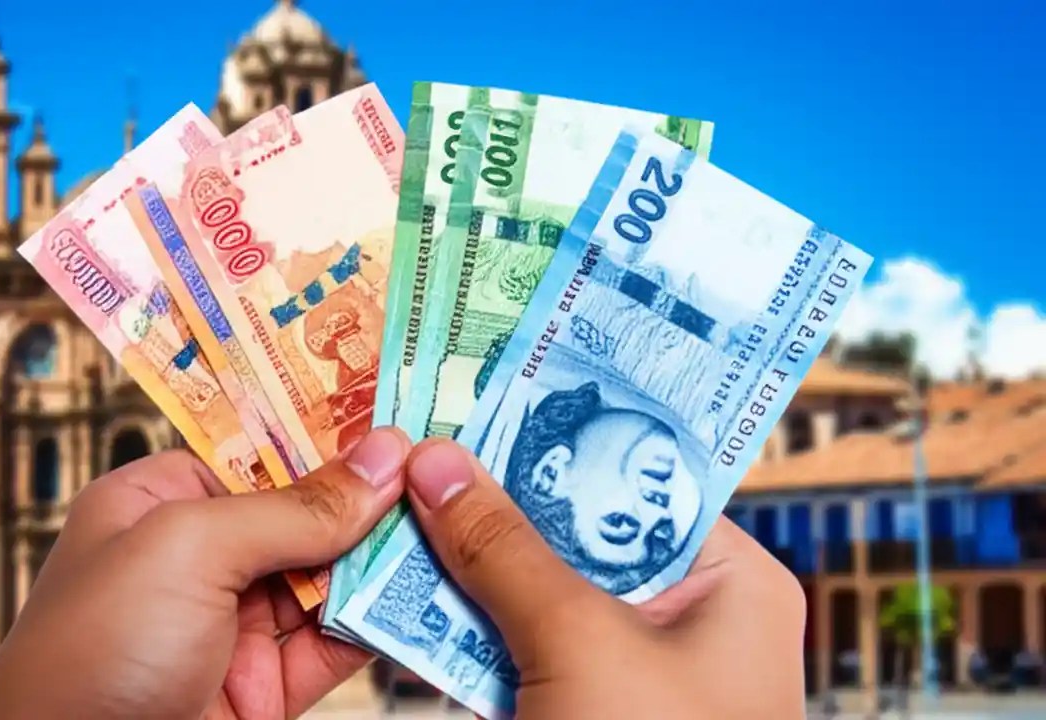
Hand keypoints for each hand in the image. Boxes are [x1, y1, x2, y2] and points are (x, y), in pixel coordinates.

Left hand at [0, 427, 411, 719]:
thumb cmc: (92, 652)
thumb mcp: (186, 549)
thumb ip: (291, 506)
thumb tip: (381, 461)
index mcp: (158, 505)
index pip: (258, 451)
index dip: (327, 432)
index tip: (400, 410)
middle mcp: (198, 559)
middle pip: (305, 511)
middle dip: (370, 493)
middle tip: (446, 461)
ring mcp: (234, 625)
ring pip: (332, 575)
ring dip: (388, 555)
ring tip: (455, 518)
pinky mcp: (266, 687)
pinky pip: (338, 641)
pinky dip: (383, 619)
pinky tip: (429, 589)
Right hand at [403, 438, 806, 719]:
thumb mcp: (579, 645)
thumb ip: (505, 549)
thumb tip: (438, 463)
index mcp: (731, 583)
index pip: (643, 477)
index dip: (563, 433)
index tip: (488, 388)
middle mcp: (688, 617)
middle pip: (582, 529)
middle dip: (502, 494)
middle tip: (429, 435)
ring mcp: (631, 669)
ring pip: (540, 587)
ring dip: (474, 554)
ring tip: (406, 495)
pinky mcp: (581, 708)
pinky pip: (521, 642)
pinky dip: (470, 618)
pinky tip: (412, 579)